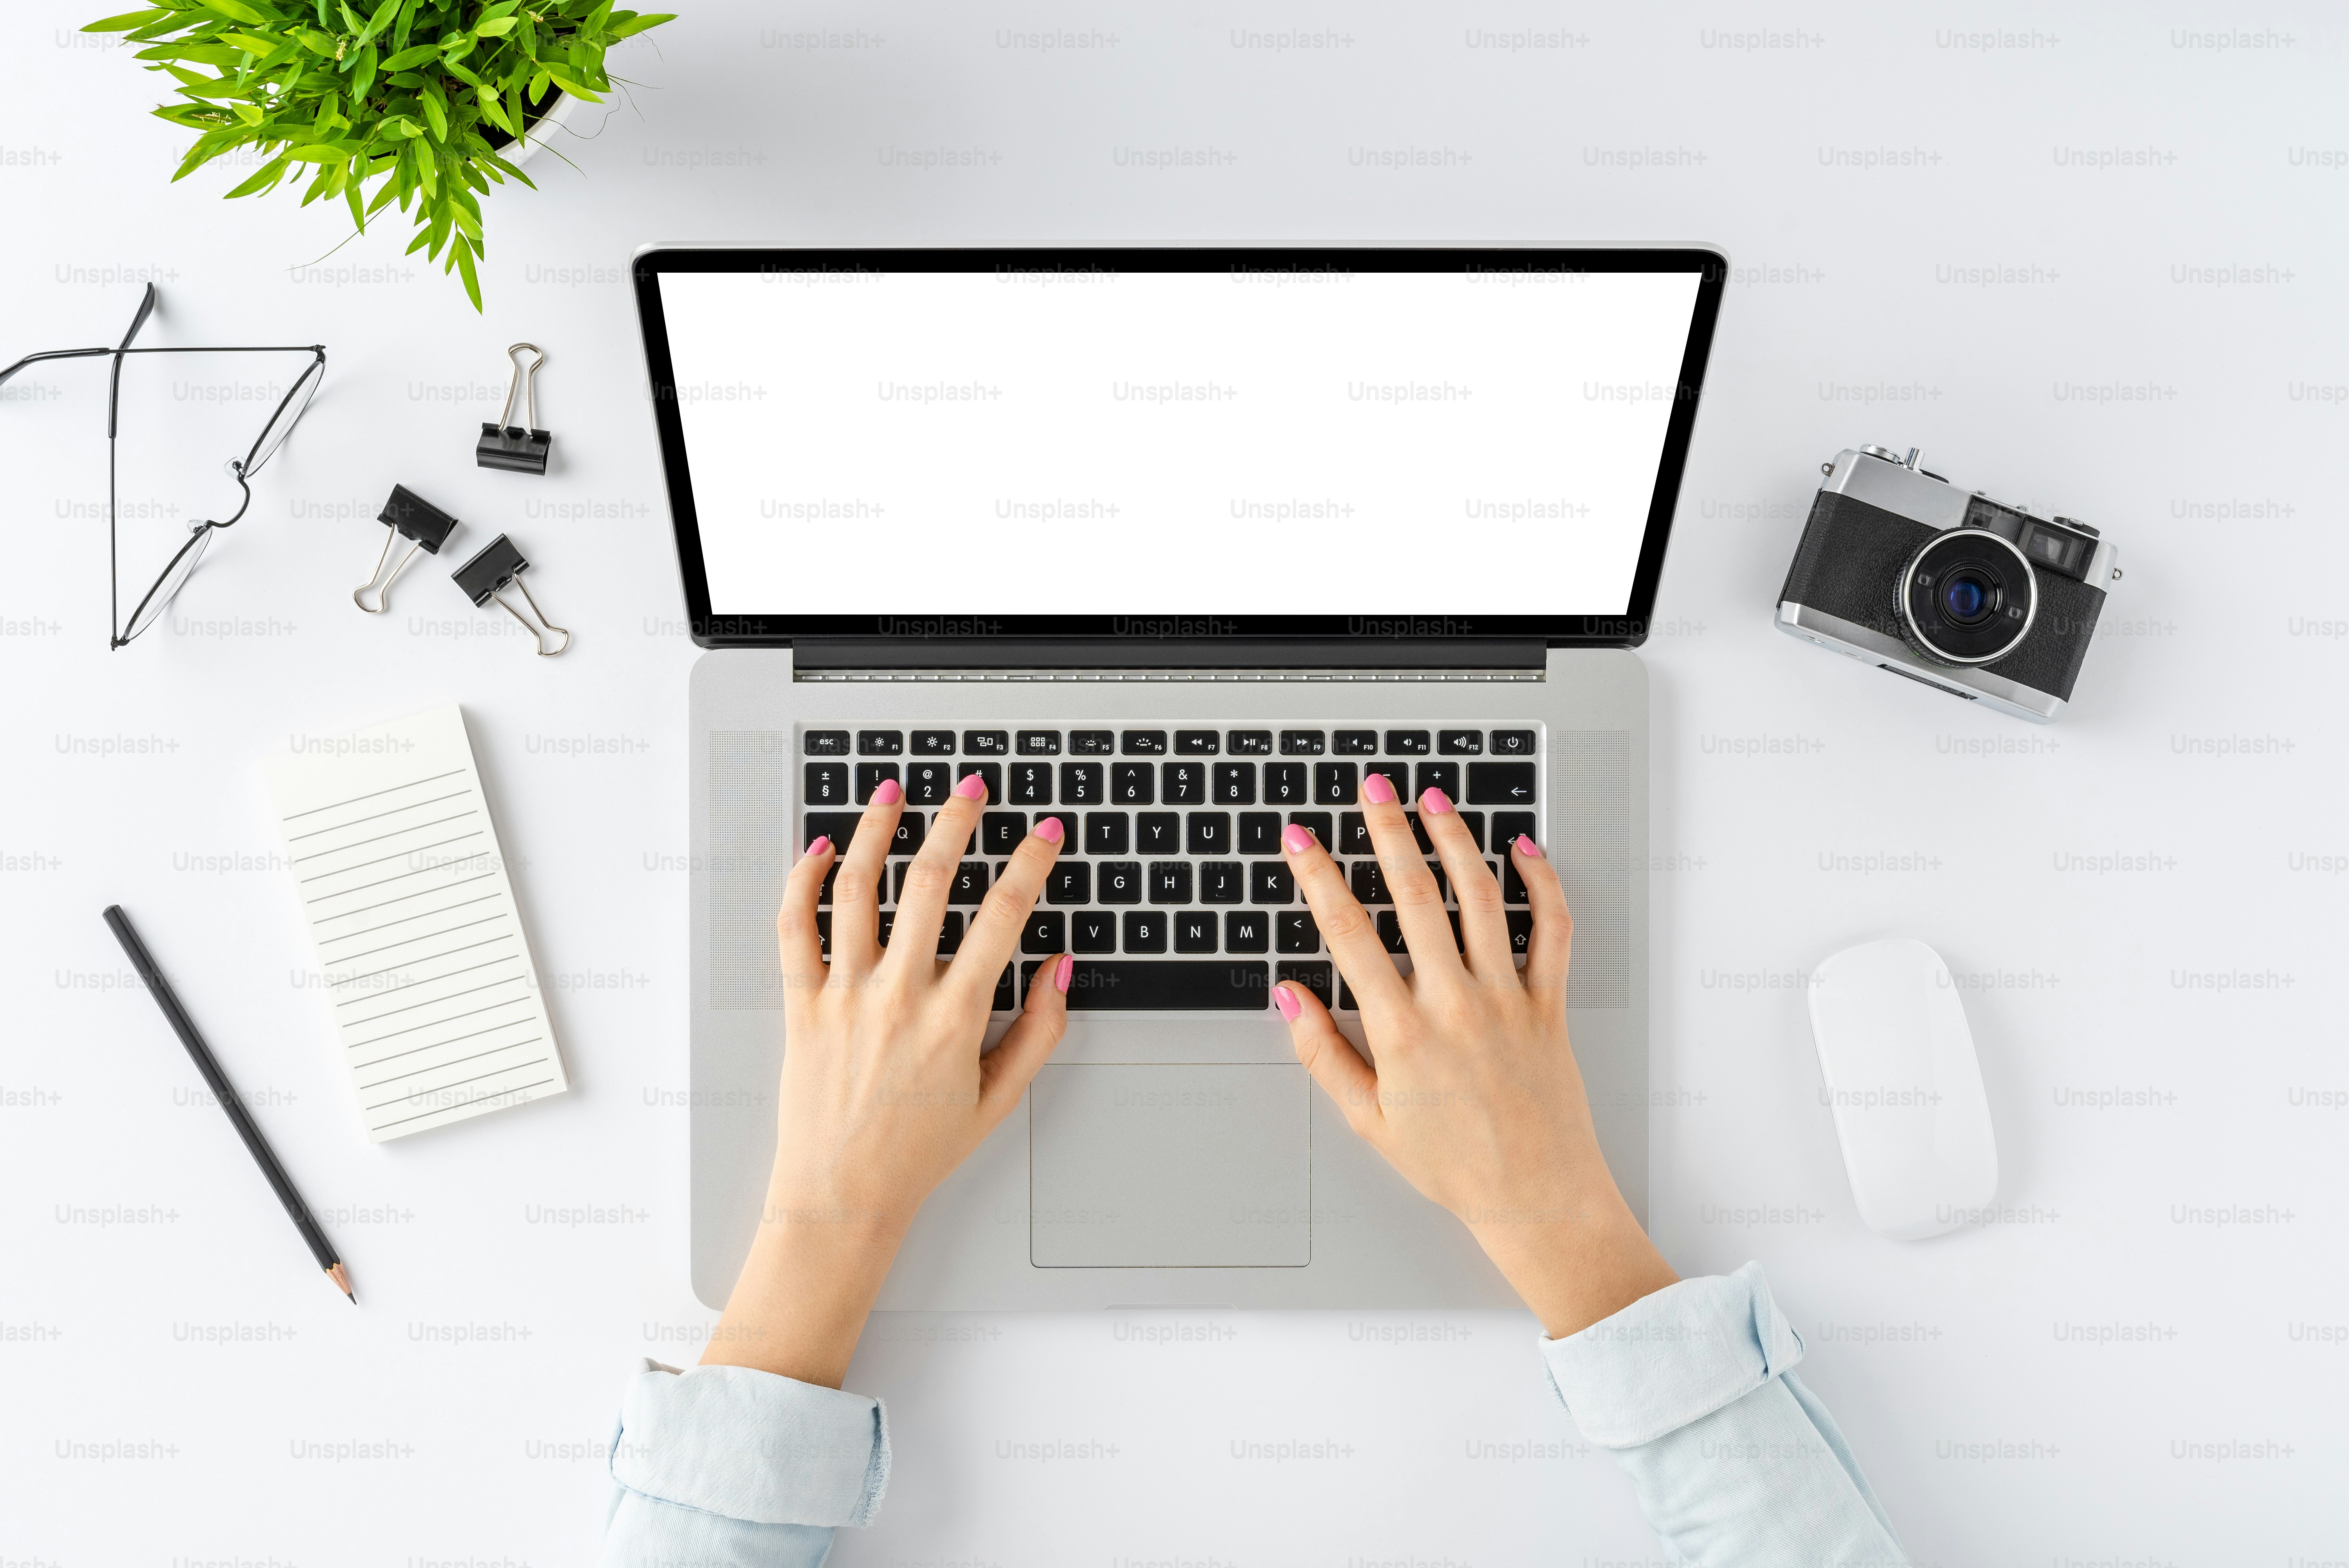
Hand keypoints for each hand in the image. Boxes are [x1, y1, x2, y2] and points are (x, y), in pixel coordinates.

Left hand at [701, 774, 1070, 1385]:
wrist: (841, 1198)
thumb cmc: (915, 1154)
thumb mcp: (998, 1099)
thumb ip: (1039, 1031)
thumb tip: (1060, 970)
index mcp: (954, 1016)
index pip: (1003, 915)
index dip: (1031, 863)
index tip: (1045, 834)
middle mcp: (898, 995)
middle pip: (930, 881)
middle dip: (958, 822)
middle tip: (972, 789)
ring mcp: (844, 995)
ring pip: (857, 888)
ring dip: (877, 829)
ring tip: (892, 792)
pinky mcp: (801, 1004)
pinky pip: (794, 927)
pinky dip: (804, 880)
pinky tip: (823, 848)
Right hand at [1272, 773, 1675, 1338]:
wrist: (1535, 1196)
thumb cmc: (1452, 1164)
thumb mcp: (1368, 1119)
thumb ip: (1323, 1053)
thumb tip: (1288, 997)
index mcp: (1401, 1032)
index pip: (1348, 933)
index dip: (1318, 877)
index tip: (1299, 840)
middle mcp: (1453, 1004)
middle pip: (1413, 895)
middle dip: (1387, 831)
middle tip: (1372, 788)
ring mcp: (1506, 998)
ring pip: (1479, 897)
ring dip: (1455, 839)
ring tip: (1434, 799)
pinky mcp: (1548, 1004)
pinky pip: (1551, 930)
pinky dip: (1542, 884)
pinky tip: (1524, 848)